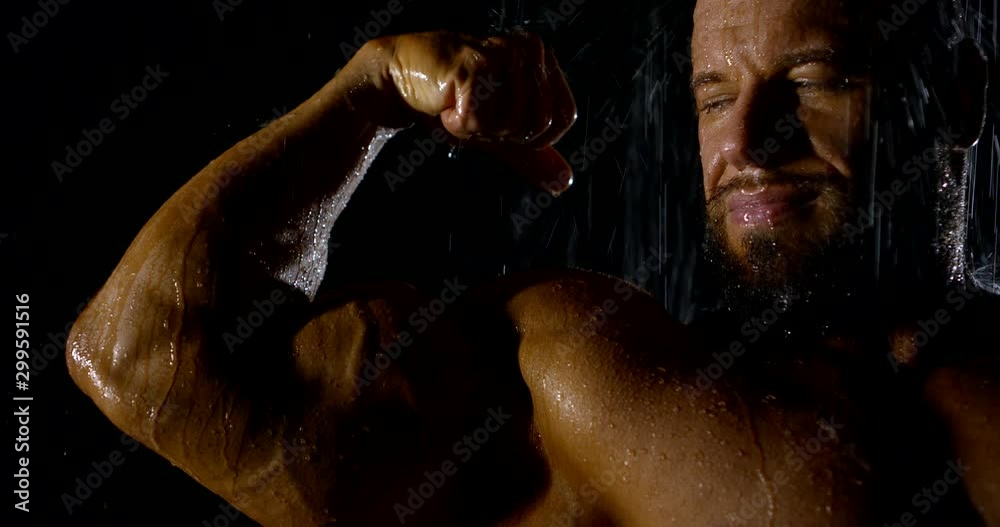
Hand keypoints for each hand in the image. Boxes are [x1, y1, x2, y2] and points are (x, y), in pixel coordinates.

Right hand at [370, 31, 577, 193]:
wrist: (401, 81)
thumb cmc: (452, 101)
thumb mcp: (500, 131)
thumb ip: (532, 155)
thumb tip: (563, 184)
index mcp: (542, 59)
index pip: (564, 116)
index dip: (533, 136)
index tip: (502, 124)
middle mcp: (528, 50)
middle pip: (537, 124)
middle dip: (502, 132)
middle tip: (476, 112)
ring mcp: (503, 55)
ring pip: (510, 124)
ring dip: (478, 128)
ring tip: (460, 105)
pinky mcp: (475, 67)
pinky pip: (480, 122)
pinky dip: (458, 125)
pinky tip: (446, 104)